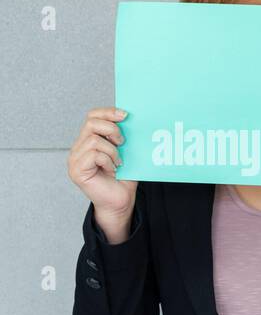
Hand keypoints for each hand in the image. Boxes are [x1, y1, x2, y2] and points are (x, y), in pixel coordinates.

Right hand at [68, 107, 135, 244]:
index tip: (126, 115)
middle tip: (123, 143)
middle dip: (112, 129)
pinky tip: (112, 170)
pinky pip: (94, 154)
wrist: (121, 202)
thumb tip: (131, 118)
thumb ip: (123, 138)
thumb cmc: (123, 179)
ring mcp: (74, 159)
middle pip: (91, 123)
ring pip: (94, 139)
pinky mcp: (76, 170)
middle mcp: (78, 148)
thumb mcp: (126, 153)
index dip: (108, 112)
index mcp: (89, 140)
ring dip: (112, 150)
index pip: (92, 116)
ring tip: (118, 162)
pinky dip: (108, 160)